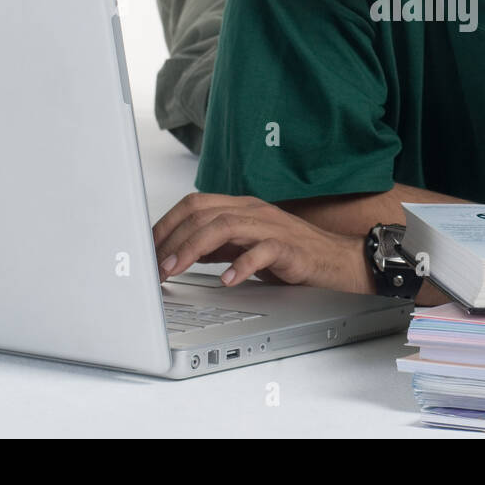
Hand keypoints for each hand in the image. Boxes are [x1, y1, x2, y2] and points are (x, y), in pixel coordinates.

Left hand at [152, 192, 374, 295]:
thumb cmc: (292, 254)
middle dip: (173, 238)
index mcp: (241, 207)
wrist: (338, 261)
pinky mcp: (291, 248)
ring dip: (194, 247)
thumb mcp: (245, 246)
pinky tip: (227, 280)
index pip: (194, 204)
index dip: (166, 224)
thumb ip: (216, 245)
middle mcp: (254, 211)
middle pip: (204, 213)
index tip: (147, 248)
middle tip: (155, 266)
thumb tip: (176, 252)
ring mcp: (272, 227)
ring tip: (176, 268)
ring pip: (226, 225)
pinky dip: (242, 265)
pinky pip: (264, 251)